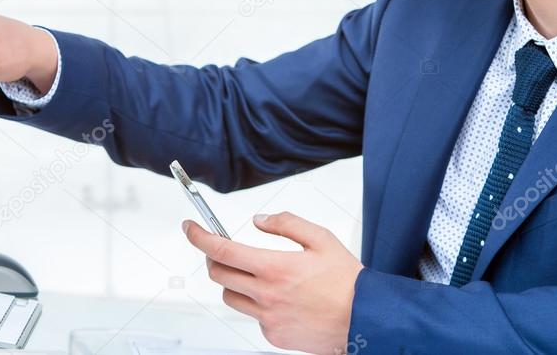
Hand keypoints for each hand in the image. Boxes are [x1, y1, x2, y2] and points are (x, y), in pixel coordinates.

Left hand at [183, 211, 363, 354]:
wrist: (365, 319)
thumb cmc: (347, 282)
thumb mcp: (321, 238)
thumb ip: (286, 224)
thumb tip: (259, 220)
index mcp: (274, 267)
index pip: (222, 250)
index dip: (199, 237)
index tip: (190, 228)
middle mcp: (266, 295)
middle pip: (219, 274)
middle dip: (214, 258)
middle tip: (222, 249)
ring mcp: (268, 318)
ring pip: (230, 297)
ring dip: (233, 282)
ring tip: (255, 275)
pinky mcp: (274, 336)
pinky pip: (252, 317)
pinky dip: (256, 304)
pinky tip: (278, 298)